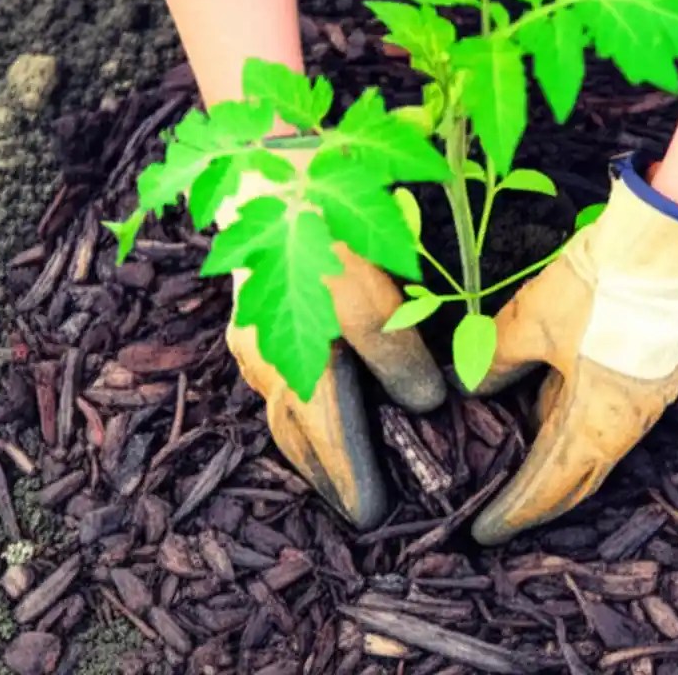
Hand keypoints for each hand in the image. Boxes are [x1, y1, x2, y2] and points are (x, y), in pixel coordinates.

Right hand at [212, 149, 445, 529]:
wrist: (268, 161)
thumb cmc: (322, 229)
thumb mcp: (370, 295)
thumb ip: (396, 358)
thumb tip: (423, 406)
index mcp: (291, 364)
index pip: (324, 440)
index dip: (350, 479)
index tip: (373, 517)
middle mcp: (262, 358)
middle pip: (295, 434)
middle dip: (324, 474)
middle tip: (353, 510)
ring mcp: (254, 333)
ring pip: (282, 408)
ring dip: (310, 445)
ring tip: (337, 470)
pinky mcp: (257, 309)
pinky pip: (278, 379)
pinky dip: (301, 406)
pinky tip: (318, 403)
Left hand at [469, 151, 677, 544]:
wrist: (657, 251)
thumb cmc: (593, 289)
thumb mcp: (527, 324)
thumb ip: (495, 361)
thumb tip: (473, 387)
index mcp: (595, 424)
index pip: (548, 484)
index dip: (516, 510)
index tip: (486, 530)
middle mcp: (625, 425)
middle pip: (578, 479)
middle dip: (540, 500)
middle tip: (505, 514)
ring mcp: (644, 404)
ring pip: (594, 450)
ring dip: (559, 462)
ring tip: (519, 467)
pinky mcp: (651, 380)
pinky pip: (609, 422)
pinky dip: (576, 429)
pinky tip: (549, 416)